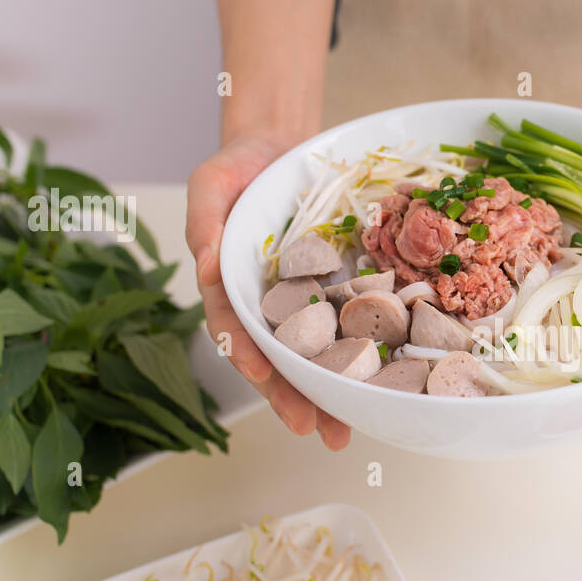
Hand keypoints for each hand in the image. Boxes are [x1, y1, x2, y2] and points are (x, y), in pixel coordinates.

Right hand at [185, 133, 350, 449]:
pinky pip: (346, 328)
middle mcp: (264, 305)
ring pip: (311, 357)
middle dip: (291, 396)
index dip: (246, 351)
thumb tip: (206, 263)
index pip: (234, 326)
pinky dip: (360, 359)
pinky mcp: (332, 294)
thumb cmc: (239, 166)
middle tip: (311, 429)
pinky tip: (377, 388)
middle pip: (274, 358)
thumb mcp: (212, 183)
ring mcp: (299, 303)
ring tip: (341, 432)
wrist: (282, 148)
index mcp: (229, 285)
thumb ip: (204, 221)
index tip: (260, 374)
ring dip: (326, 396)